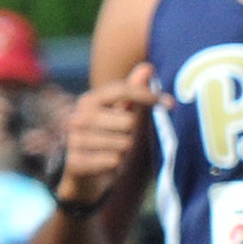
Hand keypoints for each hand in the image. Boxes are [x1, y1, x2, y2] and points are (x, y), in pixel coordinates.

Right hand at [56, 64, 167, 210]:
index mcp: (89, 100)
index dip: (148, 95)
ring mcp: (73, 140)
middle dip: (135, 133)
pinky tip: (107, 164)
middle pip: (128, 121)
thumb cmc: (110, 139)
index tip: (169, 103)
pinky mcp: (75, 162)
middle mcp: (77, 117)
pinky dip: (117, 164)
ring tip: (116, 152)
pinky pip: (114, 161)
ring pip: (124, 143)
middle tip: (126, 139)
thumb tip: (148, 67)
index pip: (122, 90)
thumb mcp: (123, 115)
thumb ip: (134, 94)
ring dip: (127, 150)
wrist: (85, 176)